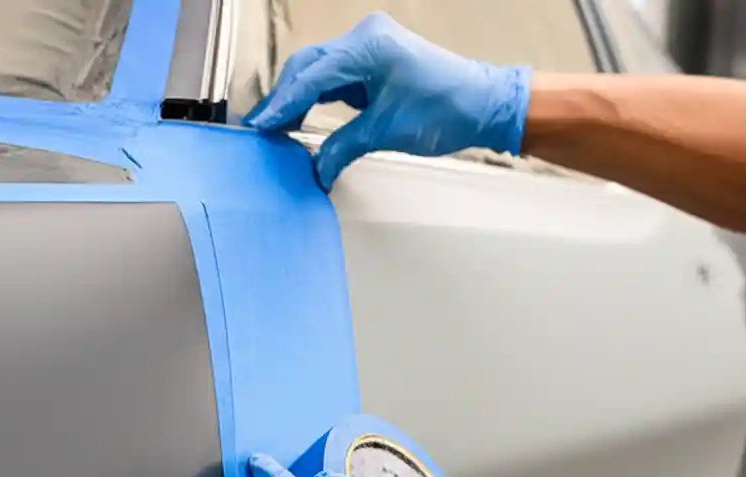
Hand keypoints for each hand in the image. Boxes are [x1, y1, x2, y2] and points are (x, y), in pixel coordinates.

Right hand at [244, 12, 531, 189]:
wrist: (484, 103)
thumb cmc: (448, 109)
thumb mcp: (387, 132)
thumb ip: (342, 147)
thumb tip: (316, 169)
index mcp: (370, 46)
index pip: (313, 77)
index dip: (284, 104)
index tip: (262, 126)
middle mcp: (366, 37)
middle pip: (308, 66)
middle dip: (283, 98)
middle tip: (260, 128)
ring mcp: (368, 45)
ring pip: (316, 69)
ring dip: (295, 97)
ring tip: (274, 127)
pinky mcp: (371, 58)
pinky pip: (332, 74)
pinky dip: (314, 96)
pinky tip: (298, 117)